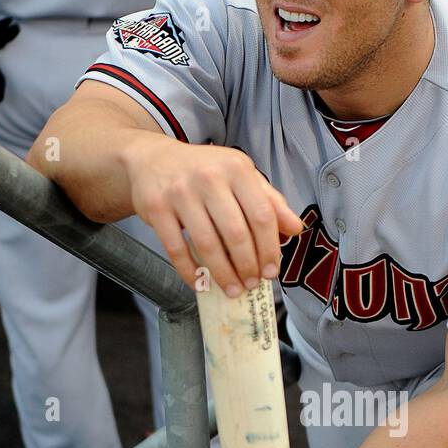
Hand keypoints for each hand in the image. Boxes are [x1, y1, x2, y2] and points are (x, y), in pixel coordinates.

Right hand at [124, 137, 303, 292]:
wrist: (152, 159)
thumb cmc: (205, 172)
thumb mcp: (240, 176)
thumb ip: (270, 201)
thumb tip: (295, 229)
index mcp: (236, 168)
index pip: (261, 215)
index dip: (269, 248)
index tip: (271, 271)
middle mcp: (208, 177)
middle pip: (236, 233)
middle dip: (247, 265)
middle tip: (252, 283)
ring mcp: (180, 192)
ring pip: (207, 244)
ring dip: (223, 273)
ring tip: (233, 289)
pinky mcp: (156, 208)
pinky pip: (176, 248)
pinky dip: (190, 272)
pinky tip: (201, 284)